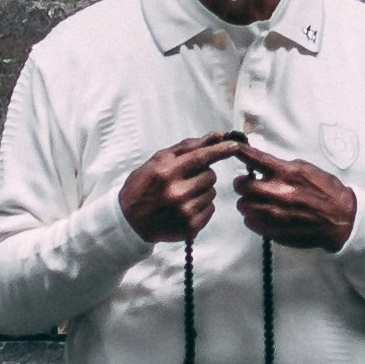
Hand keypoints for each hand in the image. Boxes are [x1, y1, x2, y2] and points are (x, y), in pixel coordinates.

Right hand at [119, 133, 244, 242]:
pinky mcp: (189, 228)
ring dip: (202, 191)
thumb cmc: (143, 185)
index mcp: (166, 172)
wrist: (129, 220)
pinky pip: (210, 210)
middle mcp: (176, 192)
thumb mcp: (158, 160)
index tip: (235, 145)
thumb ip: (187, 147)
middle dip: (202, 174)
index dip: (221, 150)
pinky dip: (202, 207)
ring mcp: (183, 212)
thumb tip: (216, 136)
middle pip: (210, 176)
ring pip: (212, 193)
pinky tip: (185, 208)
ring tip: (182, 195)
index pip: (201, 157)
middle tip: (186, 179)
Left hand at [236, 142, 357, 251]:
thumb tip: (261, 166)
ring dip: (247, 201)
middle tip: (250, 184)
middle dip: (243, 183)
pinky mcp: (274, 230)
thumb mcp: (305, 169)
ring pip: (243, 205)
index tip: (231, 147)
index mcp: (286, 173)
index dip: (239, 151)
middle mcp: (277, 192)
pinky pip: (250, 222)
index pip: (254, 158)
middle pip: (241, 185)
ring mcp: (274, 213)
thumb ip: (281, 167)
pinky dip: (253, 217)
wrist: (340, 219)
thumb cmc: (326, 192)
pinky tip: (265, 214)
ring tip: (259, 201)